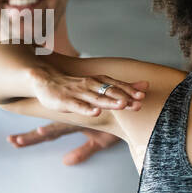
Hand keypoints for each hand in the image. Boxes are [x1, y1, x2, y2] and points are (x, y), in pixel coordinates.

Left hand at [7, 122, 122, 164]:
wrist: (133, 113)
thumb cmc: (116, 125)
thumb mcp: (98, 142)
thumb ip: (81, 152)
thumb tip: (66, 162)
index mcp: (72, 126)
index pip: (49, 134)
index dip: (32, 137)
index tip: (14, 141)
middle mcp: (72, 122)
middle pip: (47, 132)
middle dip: (28, 137)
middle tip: (10, 142)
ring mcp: (78, 122)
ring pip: (52, 130)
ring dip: (35, 136)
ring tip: (18, 140)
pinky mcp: (87, 122)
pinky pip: (68, 127)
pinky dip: (54, 129)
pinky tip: (42, 130)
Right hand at [28, 67, 147, 117]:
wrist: (46, 80)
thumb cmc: (76, 86)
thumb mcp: (100, 84)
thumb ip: (121, 87)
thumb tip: (146, 85)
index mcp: (99, 81)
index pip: (117, 86)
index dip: (130, 90)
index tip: (144, 95)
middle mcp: (91, 86)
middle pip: (110, 91)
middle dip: (125, 96)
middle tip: (139, 102)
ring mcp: (78, 93)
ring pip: (97, 98)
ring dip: (110, 101)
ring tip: (123, 104)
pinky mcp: (66, 101)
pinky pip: (78, 106)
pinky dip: (87, 109)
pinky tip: (96, 112)